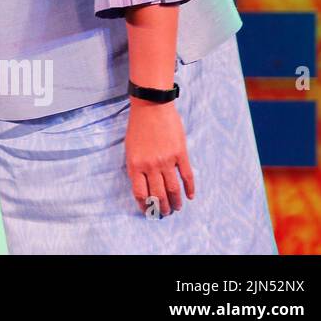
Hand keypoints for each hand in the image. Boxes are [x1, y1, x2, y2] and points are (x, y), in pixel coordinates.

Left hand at [125, 98, 194, 216]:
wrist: (151, 106)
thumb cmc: (138, 126)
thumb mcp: (130, 148)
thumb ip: (137, 167)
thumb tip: (144, 185)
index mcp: (135, 165)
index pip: (140, 193)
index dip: (145, 206)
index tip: (149, 212)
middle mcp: (150, 166)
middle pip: (158, 195)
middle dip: (161, 208)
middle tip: (165, 213)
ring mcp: (166, 160)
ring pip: (173, 189)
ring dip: (175, 202)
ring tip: (176, 208)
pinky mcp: (180, 154)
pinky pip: (187, 176)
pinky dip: (189, 188)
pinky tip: (190, 196)